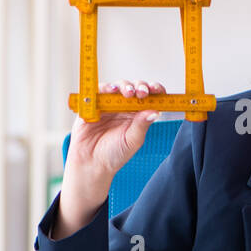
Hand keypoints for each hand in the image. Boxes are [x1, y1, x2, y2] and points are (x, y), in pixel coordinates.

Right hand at [55, 78, 161, 236]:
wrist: (91, 164)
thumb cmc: (114, 154)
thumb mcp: (132, 141)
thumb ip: (142, 125)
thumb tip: (155, 111)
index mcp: (137, 115)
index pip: (149, 98)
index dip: (154, 91)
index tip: (158, 90)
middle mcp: (124, 107)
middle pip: (135, 89)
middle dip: (140, 86)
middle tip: (143, 92)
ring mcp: (108, 105)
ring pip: (119, 87)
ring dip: (125, 86)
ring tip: (129, 92)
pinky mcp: (93, 105)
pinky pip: (99, 91)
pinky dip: (105, 88)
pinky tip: (111, 90)